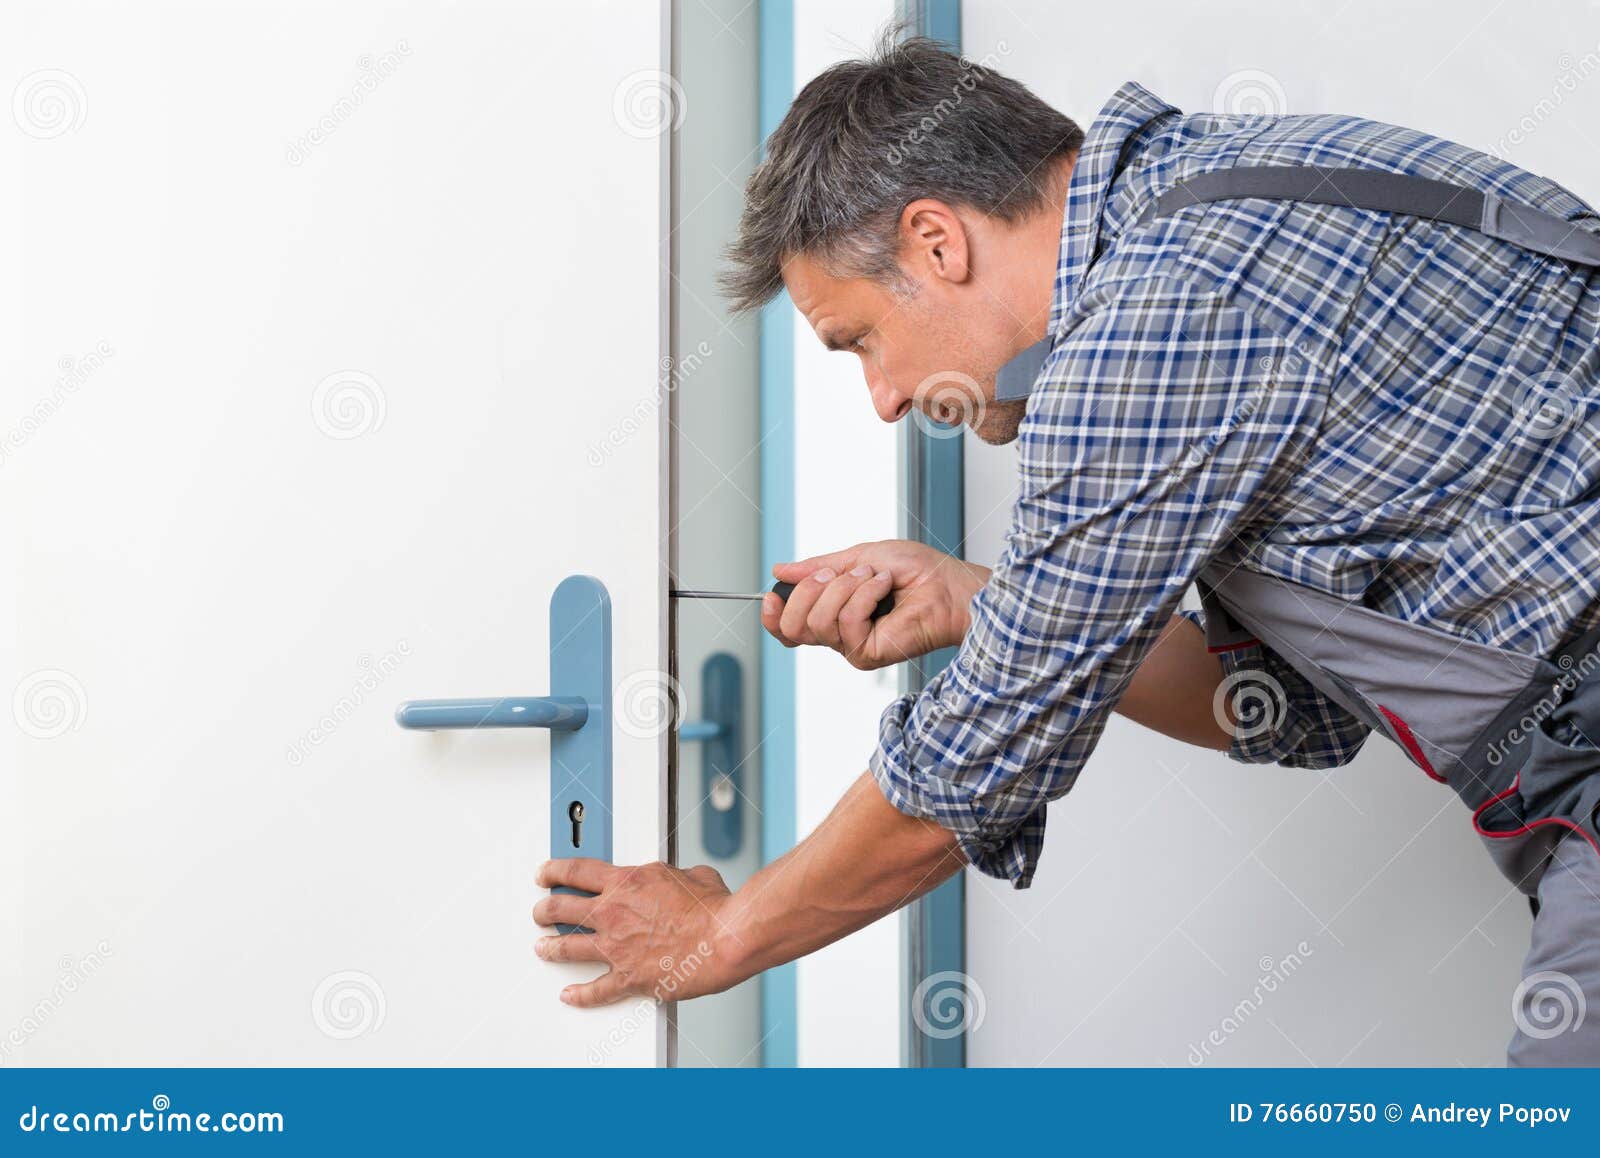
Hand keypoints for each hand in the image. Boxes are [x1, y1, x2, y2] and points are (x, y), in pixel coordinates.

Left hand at [533, 858, 746, 1007]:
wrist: (724, 939)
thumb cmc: (714, 909)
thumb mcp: (694, 874)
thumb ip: (675, 876)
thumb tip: (679, 879)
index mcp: (627, 882)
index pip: (576, 871)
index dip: (554, 871)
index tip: (545, 874)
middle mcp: (614, 913)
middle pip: (562, 908)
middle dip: (545, 910)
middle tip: (540, 911)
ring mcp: (617, 947)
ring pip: (568, 947)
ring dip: (550, 947)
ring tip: (542, 947)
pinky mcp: (629, 978)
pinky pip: (596, 990)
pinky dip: (580, 995)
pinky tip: (570, 995)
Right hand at [763, 539, 987, 669]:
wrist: (948, 584)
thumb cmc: (917, 571)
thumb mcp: (858, 557)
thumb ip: (818, 567)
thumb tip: (780, 570)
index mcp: (833, 612)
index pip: (787, 627)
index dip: (772, 613)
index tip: (773, 591)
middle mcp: (839, 633)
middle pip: (792, 627)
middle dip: (808, 590)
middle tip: (836, 573)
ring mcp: (852, 646)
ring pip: (818, 622)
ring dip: (844, 588)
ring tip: (872, 578)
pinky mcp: (868, 654)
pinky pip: (847, 623)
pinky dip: (864, 596)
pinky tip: (883, 588)